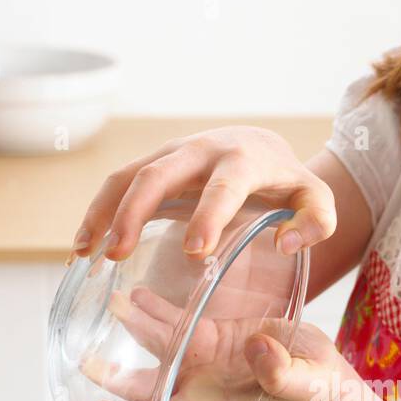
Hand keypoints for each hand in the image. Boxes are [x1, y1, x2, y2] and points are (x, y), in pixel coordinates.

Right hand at [72, 126, 336, 264]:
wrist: (261, 147)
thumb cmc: (287, 184)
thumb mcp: (316, 201)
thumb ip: (316, 222)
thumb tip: (285, 242)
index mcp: (244, 159)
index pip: (223, 185)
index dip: (208, 215)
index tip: (195, 252)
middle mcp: (202, 150)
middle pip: (160, 173)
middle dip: (135, 211)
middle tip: (118, 254)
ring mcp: (172, 154)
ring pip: (130, 175)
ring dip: (104, 211)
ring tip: (86, 253)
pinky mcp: (153, 164)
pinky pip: (119, 183)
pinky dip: (97, 211)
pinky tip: (84, 246)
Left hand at [82, 283, 343, 400]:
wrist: (317, 370)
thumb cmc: (311, 385)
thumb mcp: (300, 380)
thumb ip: (278, 371)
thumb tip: (256, 347)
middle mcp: (199, 382)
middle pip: (146, 384)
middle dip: (113, 375)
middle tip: (85, 360)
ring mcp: (203, 358)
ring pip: (158, 345)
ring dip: (135, 326)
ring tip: (114, 301)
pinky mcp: (211, 335)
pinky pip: (177, 322)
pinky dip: (156, 308)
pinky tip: (140, 292)